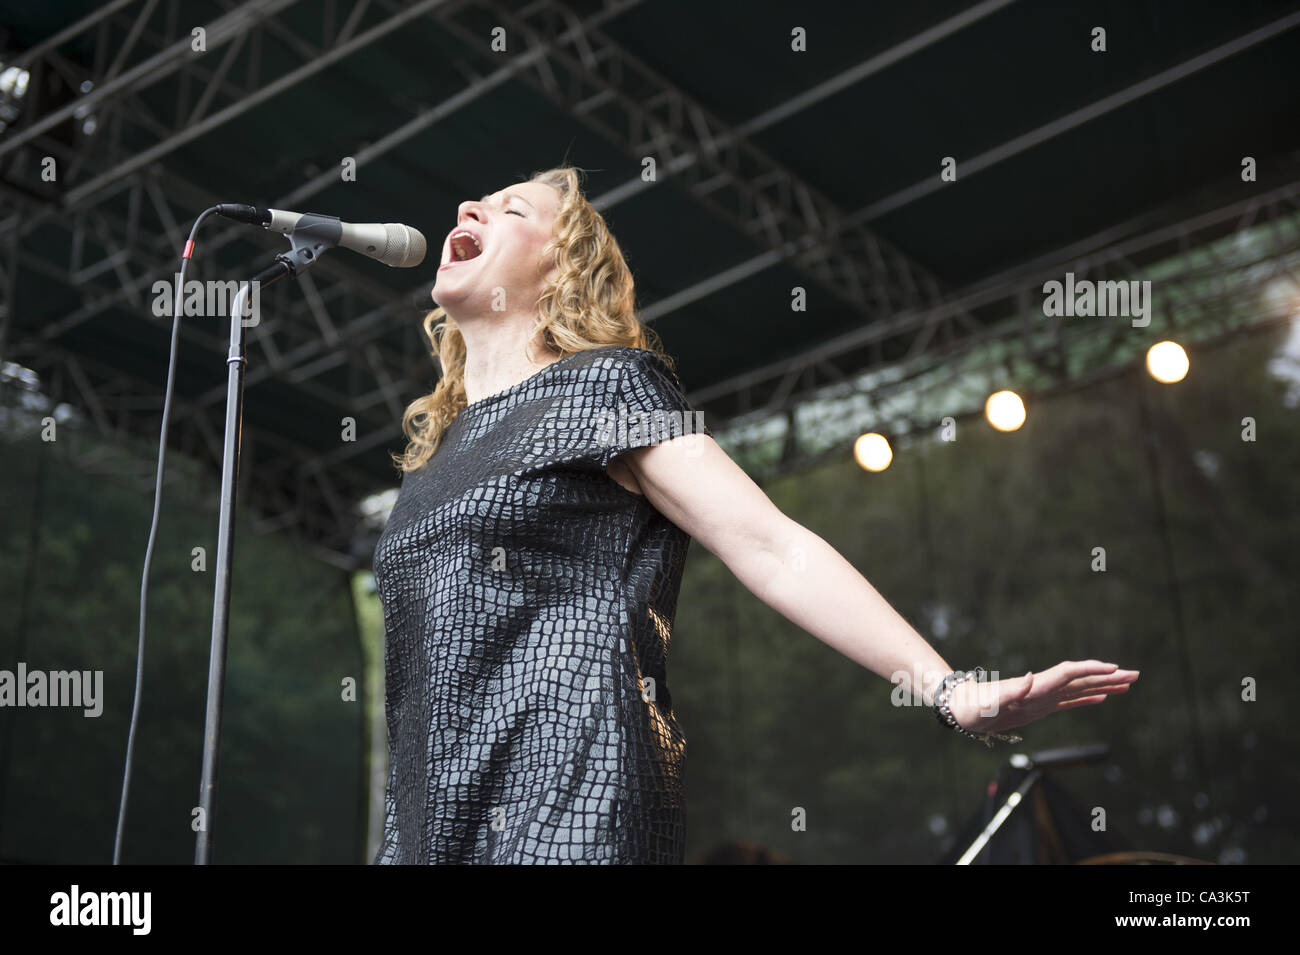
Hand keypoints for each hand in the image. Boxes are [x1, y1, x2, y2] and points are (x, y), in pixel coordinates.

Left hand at [947, 660, 1138, 736]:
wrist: (961, 708)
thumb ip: (1011, 693)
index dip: (1092, 670)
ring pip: (1080, 688)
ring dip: (1104, 685)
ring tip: (1127, 684)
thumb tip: (1030, 678)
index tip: (1114, 669)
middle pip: (1082, 678)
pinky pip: (1070, 701)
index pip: (1070, 673)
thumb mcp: (990, 703)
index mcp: (1036, 686)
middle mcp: (1043, 688)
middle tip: (1135, 675)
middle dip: (1108, 676)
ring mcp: (1043, 697)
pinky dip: (1087, 698)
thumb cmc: (973, 707)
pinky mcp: (1039, 707)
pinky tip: (1101, 697)